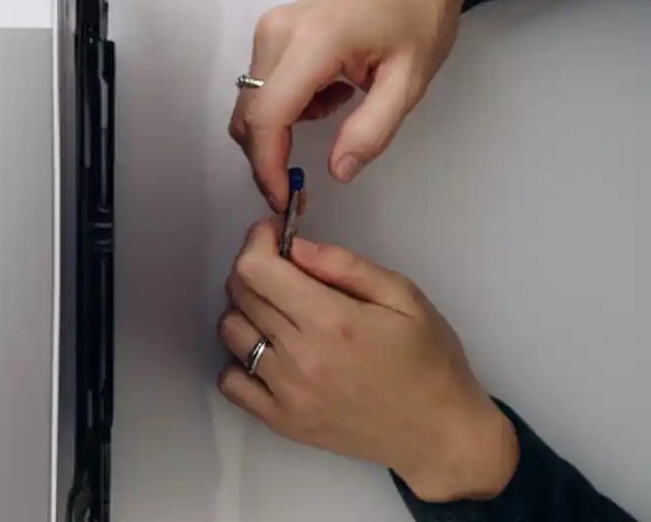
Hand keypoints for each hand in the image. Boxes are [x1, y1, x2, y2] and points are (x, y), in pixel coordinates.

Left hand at [216, 219, 518, 502]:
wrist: (440, 435)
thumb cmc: (429, 360)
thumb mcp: (404, 297)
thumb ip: (345, 265)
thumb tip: (296, 246)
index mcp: (331, 320)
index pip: (256, 270)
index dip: (257, 242)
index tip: (274, 234)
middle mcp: (299, 356)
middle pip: (240, 294)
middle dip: (255, 268)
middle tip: (284, 268)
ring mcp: (285, 393)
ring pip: (230, 332)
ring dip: (246, 310)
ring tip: (279, 311)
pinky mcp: (280, 421)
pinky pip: (230, 381)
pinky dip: (238, 360)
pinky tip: (269, 353)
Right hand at [231, 0, 486, 210]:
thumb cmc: (420, 16)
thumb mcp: (410, 81)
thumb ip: (372, 130)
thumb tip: (335, 172)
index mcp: (314, 42)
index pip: (268, 116)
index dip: (267, 166)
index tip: (284, 200)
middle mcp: (277, 32)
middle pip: (249, 114)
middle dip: (268, 157)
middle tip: (305, 181)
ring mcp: (270, 27)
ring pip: (252, 103)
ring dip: (282, 129)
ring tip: (339, 110)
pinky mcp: (271, 29)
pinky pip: (262, 85)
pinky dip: (287, 107)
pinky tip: (330, 92)